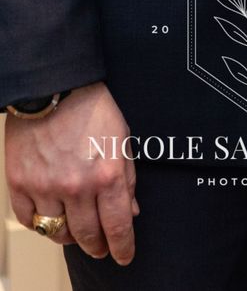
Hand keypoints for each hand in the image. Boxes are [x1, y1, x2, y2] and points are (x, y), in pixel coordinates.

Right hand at [5, 82, 138, 263]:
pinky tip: (50, 216)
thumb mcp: (123, 138)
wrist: (54, 86)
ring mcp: (45, 188)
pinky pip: (30, 221)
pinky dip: (40, 224)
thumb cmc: (92, 109)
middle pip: (88, 236)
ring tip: (77, 230)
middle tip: (101, 248)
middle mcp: (77, 187)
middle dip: (98, 246)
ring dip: (70, 237)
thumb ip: (127, 178)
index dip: (122, 247)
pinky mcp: (20, 184)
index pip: (118, 226)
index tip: (124, 256)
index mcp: (108, 174)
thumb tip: (130, 211)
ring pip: (58, 233)